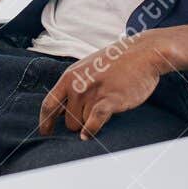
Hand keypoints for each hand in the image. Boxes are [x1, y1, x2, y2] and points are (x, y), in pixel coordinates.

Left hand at [39, 35, 166, 139]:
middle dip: (78, 124)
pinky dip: (90, 131)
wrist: (143, 53)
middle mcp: (78, 85)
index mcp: (70, 76)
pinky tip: (89, 135)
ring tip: (105, 107)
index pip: (49, 104)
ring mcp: (93, 93)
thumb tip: (60, 109)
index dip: (44, 121)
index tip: (45, 132)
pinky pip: (93, 122)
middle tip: (92, 115)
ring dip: (90, 124)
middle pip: (68, 121)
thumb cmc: (116, 62)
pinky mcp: (110, 100)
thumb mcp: (87, 68)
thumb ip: (73, 86)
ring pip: (82, 124)